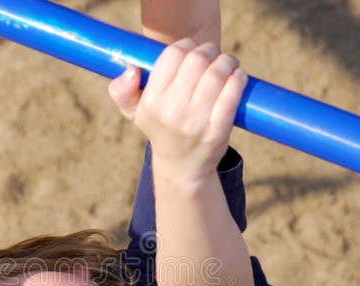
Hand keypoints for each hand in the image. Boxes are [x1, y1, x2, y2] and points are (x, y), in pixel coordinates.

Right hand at [109, 39, 246, 185]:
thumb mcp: (135, 112)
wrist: (182, 166)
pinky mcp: (217, 132)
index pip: (173, 55)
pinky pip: (231, 95)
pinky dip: (238, 80)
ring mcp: (196, 123)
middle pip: (197, 60)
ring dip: (227, 62)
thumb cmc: (161, 128)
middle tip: (213, 55)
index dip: (186, 45)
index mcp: (152, 102)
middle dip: (210, 51)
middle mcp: (172, 112)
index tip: (192, 50)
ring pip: (217, 74)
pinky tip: (238, 77)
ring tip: (228, 64)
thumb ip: (121, 91)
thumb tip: (130, 71)